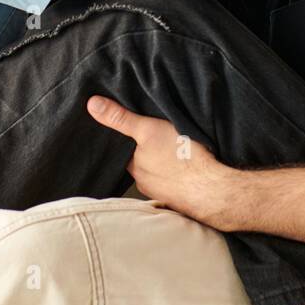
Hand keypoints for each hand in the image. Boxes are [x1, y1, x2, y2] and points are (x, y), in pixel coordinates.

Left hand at [86, 95, 239, 229]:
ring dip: (162, 166)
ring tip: (172, 153)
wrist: (212, 190)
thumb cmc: (182, 159)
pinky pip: (175, 184)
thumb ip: (121, 118)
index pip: (123, 152)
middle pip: (140, 164)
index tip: (133, 131)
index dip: (127, 140)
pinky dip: (177, 176)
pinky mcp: (182, 199)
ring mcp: (164, 193)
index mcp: (134, 167)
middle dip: (146, 154)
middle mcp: (145, 184)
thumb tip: (92, 105)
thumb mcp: (148, 129)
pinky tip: (186, 169)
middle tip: (156, 140)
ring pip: (158, 175)